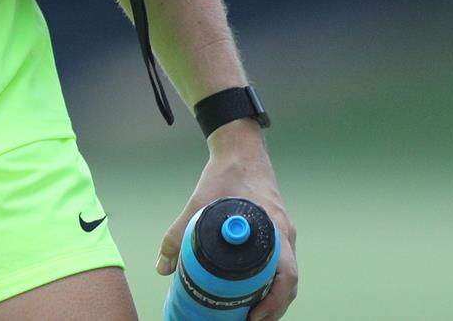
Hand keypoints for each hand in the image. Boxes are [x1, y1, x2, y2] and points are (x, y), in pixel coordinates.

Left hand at [155, 127, 296, 320]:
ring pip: (288, 274)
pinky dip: (272, 281)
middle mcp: (284, 234)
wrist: (241, 149)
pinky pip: (283, 262)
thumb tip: (163, 267)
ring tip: (252, 313)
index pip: (286, 275)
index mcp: (272, 229)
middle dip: (273, 308)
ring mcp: (284, 232)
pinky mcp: (278, 230)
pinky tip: (255, 289)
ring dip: (274, 297)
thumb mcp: (198, 203)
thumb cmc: (226, 174)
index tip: (254, 316)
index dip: (274, 302)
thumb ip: (177, 234)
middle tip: (249, 320)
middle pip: (290, 282)